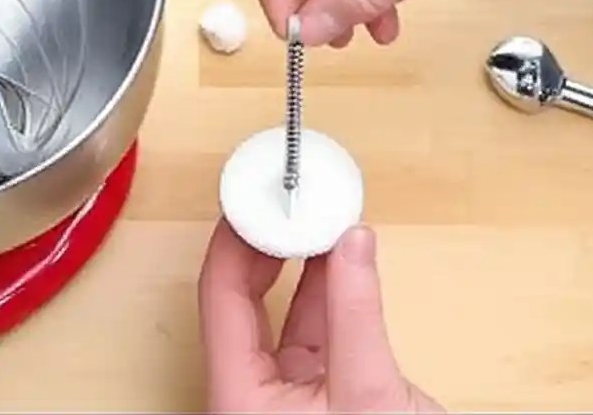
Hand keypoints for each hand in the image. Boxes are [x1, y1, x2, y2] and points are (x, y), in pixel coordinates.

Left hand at [198, 219, 443, 413]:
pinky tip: (345, 259)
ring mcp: (286, 398)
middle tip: (286, 196)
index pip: (221, 297)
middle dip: (268, 244)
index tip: (256, 197)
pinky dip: (333, 292)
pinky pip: (317, 332)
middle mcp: (251, 395)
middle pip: (244, 300)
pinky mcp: (325, 399)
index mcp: (238, 399)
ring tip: (318, 214)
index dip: (237, 240)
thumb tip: (352, 244)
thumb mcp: (371, 395)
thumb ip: (358, 314)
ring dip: (306, 263)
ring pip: (285, 314)